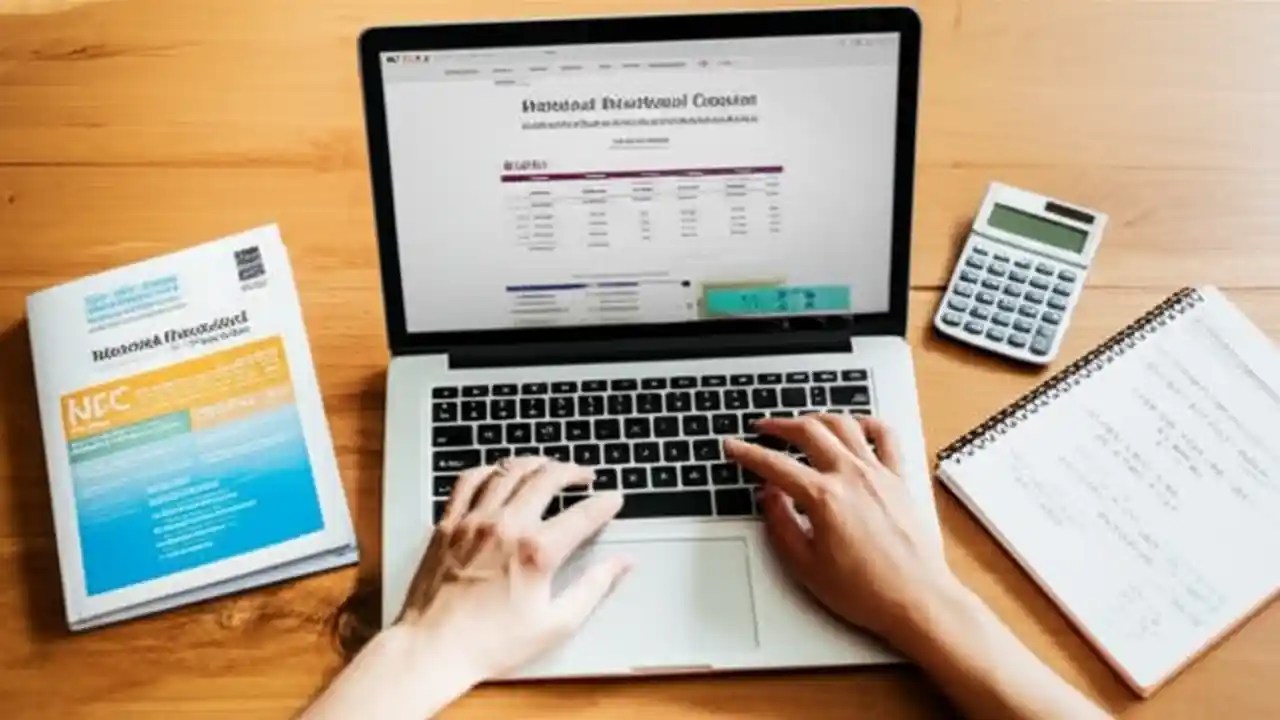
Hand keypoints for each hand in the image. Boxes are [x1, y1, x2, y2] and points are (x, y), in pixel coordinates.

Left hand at [398, 457, 630, 682]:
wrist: (433, 650)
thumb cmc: (492, 644)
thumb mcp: (556, 624)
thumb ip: (593, 588)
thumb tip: (622, 565)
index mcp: (537, 552)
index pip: (583, 514)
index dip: (605, 503)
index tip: (614, 499)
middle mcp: (507, 526)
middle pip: (547, 478)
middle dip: (572, 471)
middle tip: (584, 475)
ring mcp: (474, 521)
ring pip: (509, 471)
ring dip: (534, 463)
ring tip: (548, 466)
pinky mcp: (448, 525)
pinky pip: (468, 481)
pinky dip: (488, 470)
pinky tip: (499, 473)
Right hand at [725, 414, 954, 647]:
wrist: (916, 600)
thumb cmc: (867, 591)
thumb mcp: (806, 566)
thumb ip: (780, 524)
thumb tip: (768, 497)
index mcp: (824, 498)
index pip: (775, 465)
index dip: (747, 453)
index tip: (733, 447)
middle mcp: (852, 477)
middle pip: (808, 431)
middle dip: (779, 425)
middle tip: (762, 428)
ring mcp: (879, 474)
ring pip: (843, 425)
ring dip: (817, 418)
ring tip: (802, 423)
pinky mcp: (899, 479)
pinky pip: (884, 436)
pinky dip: (866, 423)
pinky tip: (854, 426)